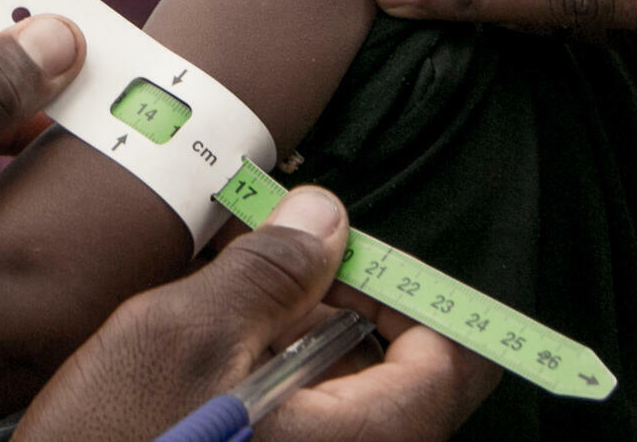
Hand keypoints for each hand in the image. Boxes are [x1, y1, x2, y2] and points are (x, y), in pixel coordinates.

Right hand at [16, 188, 492, 441]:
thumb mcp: (184, 337)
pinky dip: (265, 371)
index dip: (405, 290)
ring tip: (220, 297)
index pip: (453, 358)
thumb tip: (324, 218)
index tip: (339, 253)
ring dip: (291, 332)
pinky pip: (298, 418)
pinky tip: (206, 350)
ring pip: (339, 392)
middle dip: (333, 300)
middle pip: (396, 371)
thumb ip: (268, 271)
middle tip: (262, 258)